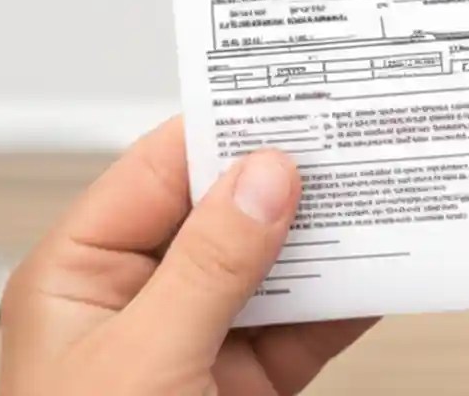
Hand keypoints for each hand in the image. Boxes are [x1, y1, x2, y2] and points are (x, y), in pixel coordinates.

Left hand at [0, 117, 376, 395]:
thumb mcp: (141, 361)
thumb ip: (208, 267)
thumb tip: (263, 180)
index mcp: (83, 273)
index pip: (161, 171)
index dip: (227, 130)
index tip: (291, 101)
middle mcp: (142, 297)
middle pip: (228, 213)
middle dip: (293, 183)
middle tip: (355, 145)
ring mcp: (199, 340)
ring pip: (277, 267)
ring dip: (330, 240)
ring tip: (385, 199)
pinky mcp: (246, 383)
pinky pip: (306, 327)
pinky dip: (348, 301)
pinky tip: (383, 273)